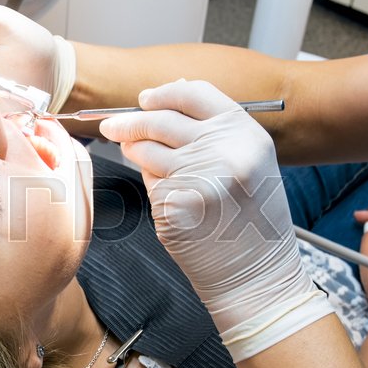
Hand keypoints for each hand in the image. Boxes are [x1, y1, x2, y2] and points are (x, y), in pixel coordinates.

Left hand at [100, 80, 330, 359]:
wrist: (256, 273)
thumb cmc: (250, 221)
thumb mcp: (249, 164)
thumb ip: (213, 132)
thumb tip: (163, 104)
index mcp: (246, 134)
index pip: (194, 94)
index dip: (164, 94)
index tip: (145, 99)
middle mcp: (224, 150)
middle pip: (161, 119)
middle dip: (129, 121)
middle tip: (111, 126)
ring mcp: (198, 177)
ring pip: (146, 150)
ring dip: (133, 151)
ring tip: (137, 158)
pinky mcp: (175, 203)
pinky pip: (149, 182)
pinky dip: (150, 184)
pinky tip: (167, 196)